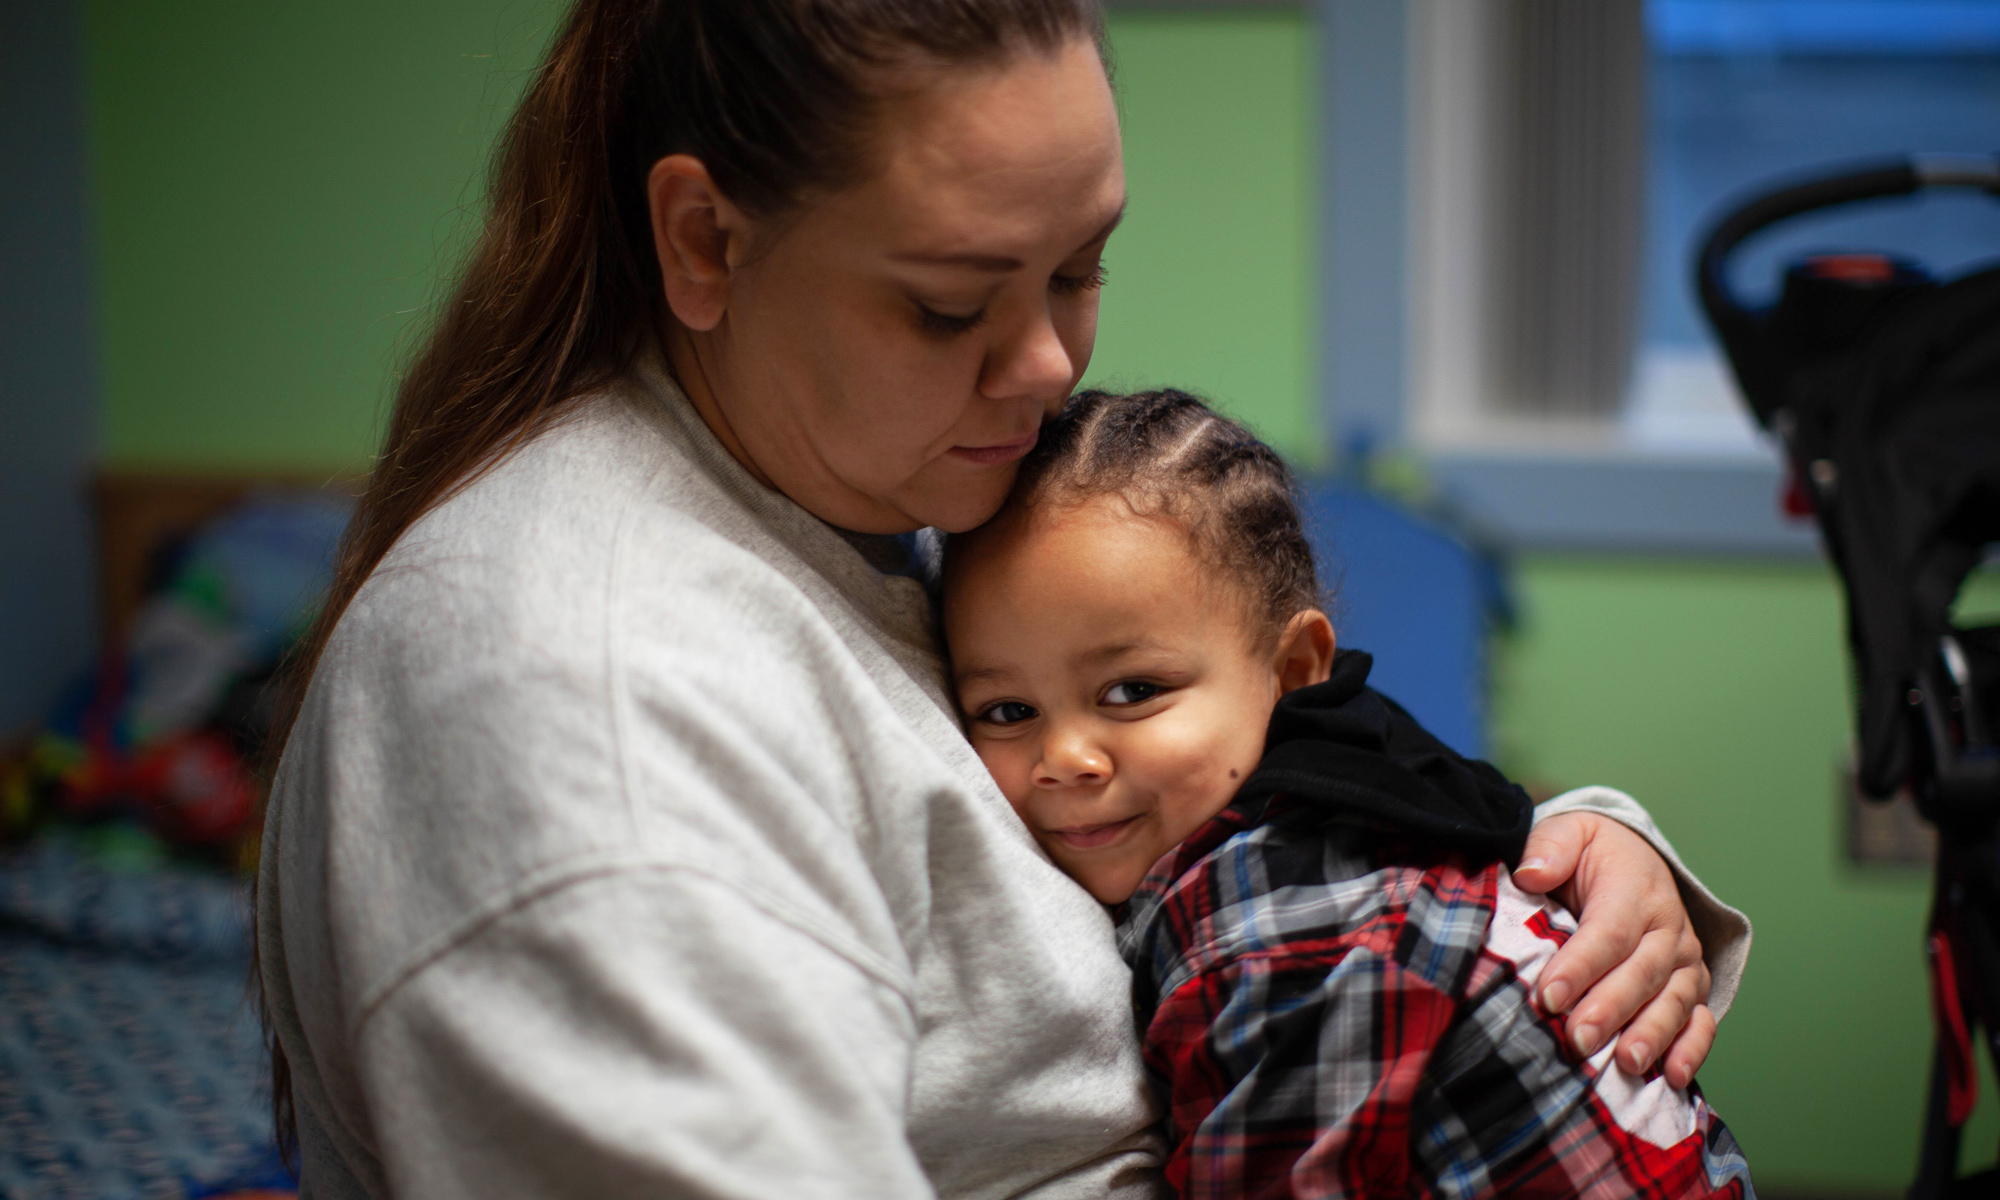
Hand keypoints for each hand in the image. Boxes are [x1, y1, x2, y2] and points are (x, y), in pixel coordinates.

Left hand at [1512, 812, 1714, 1088]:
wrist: (1634, 860)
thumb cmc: (1591, 855)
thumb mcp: (1569, 834)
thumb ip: (1549, 847)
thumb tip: (1530, 874)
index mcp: (1635, 889)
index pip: (1609, 932)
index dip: (1580, 966)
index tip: (1547, 996)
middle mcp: (1668, 928)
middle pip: (1641, 973)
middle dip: (1609, 1009)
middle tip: (1577, 1038)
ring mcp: (1685, 961)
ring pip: (1674, 1001)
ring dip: (1651, 1034)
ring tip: (1626, 1063)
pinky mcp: (1692, 987)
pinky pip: (1700, 1020)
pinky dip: (1692, 1048)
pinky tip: (1674, 1076)